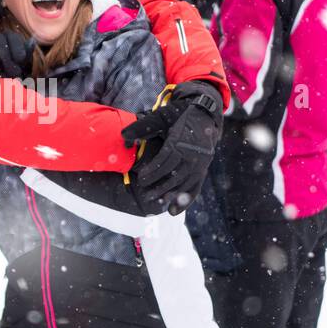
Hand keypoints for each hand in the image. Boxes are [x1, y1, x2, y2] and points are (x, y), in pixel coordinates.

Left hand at [121, 81, 223, 214]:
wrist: (203, 115)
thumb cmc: (177, 116)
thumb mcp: (160, 117)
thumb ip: (142, 127)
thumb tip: (123, 136)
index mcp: (182, 141)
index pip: (166, 160)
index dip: (153, 171)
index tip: (141, 178)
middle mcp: (193, 154)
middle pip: (175, 175)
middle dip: (160, 186)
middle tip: (145, 194)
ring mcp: (200, 163)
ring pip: (184, 184)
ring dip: (170, 195)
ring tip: (155, 202)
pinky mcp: (203, 170)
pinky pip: (195, 188)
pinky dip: (185, 201)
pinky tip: (173, 212)